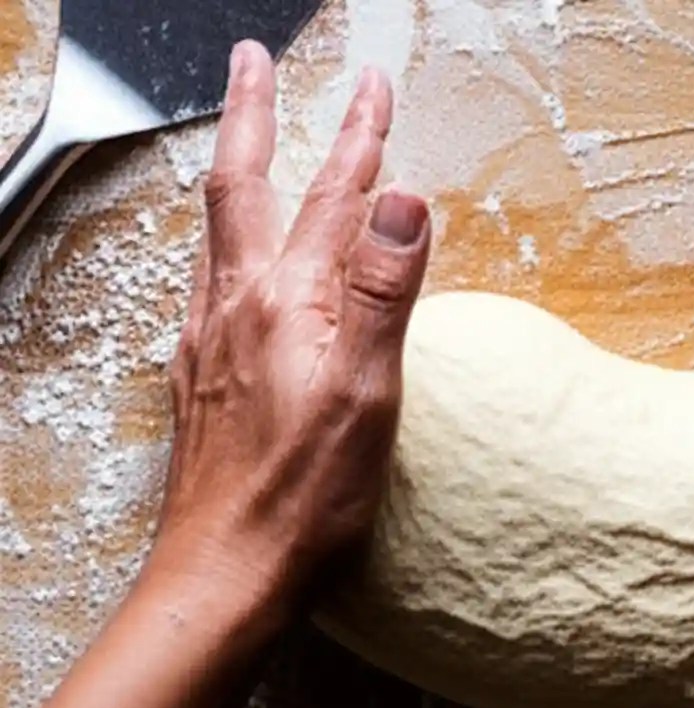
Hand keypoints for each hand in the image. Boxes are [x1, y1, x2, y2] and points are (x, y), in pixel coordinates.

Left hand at [42, 41, 429, 707]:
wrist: (226, 570)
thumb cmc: (302, 496)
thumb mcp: (367, 391)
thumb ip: (385, 289)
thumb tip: (404, 199)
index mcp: (290, 303)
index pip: (335, 198)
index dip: (359, 136)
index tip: (374, 86)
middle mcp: (239, 305)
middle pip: (243, 187)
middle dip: (253, 115)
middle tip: (253, 63)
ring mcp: (211, 337)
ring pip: (216, 227)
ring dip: (233, 167)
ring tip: (240, 138)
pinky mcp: (202, 371)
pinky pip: (207, 277)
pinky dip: (221, 236)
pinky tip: (226, 255)